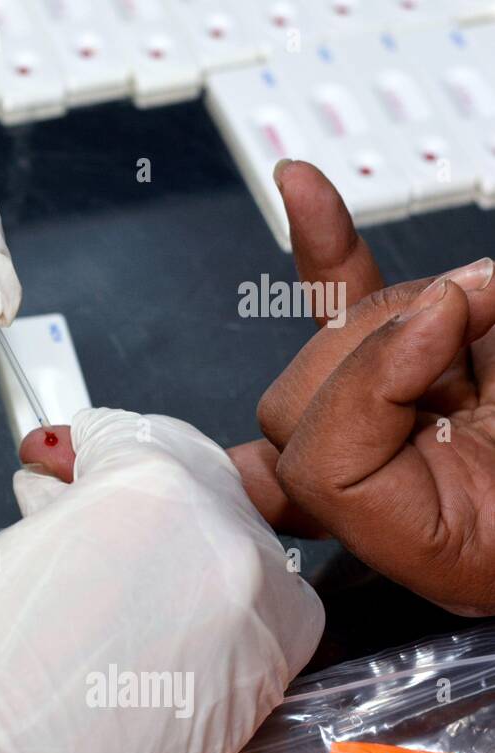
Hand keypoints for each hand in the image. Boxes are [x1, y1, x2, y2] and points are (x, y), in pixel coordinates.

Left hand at [250, 161, 494, 615]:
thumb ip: (483, 360)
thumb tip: (444, 307)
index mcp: (449, 546)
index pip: (324, 471)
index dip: (368, 387)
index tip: (450, 316)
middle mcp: (409, 491)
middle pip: (297, 409)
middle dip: (373, 338)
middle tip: (474, 304)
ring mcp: (411, 425)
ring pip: (325, 352)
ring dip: (398, 299)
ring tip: (490, 296)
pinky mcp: (428, 365)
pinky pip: (350, 305)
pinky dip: (331, 247)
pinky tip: (305, 185)